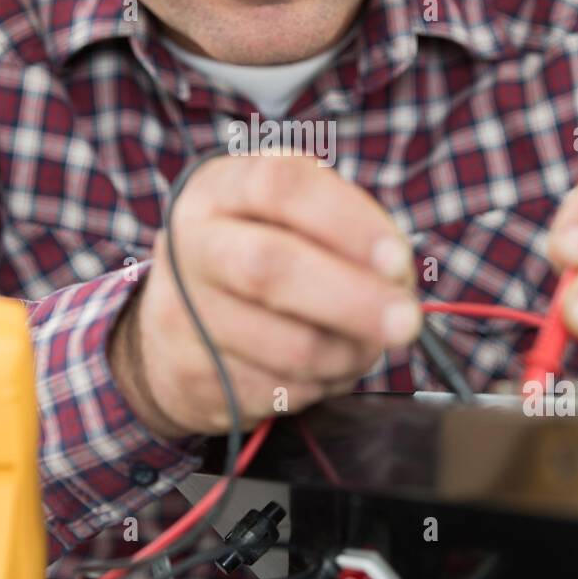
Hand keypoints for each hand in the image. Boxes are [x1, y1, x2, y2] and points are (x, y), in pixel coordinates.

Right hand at [109, 154, 421, 437]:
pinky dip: (321, 385)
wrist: (171, 331)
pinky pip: (281, 391)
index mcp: (219, 188)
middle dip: (353, 299)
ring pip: (287, 345)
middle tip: (405, 321)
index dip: (347, 223)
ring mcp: (181, 314)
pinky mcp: (191, 377)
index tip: (397, 260)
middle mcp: (191, 244)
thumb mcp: (286, 215)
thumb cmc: (255, 254)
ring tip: (365, 344)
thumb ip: (343, 225)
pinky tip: (322, 368)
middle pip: (269, 267)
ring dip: (348, 352)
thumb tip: (395, 275)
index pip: (282, 187)